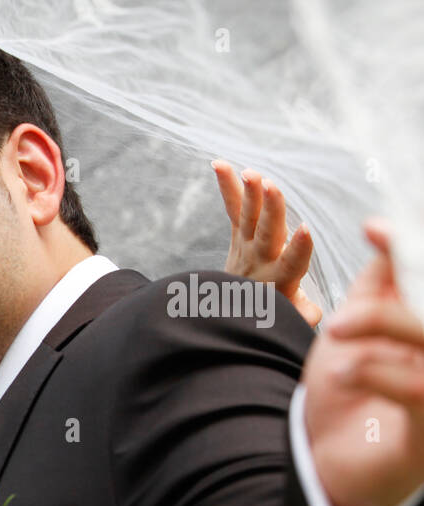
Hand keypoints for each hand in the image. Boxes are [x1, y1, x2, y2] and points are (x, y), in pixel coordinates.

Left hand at [213, 159, 322, 326]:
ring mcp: (246, 245)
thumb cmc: (275, 312)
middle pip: (268, 234)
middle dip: (272, 210)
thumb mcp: (291, 318)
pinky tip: (219, 163)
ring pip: (249, 217)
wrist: (235, 312)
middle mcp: (261, 260)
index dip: (299, 247)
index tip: (306, 229)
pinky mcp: (238, 234)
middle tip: (272, 186)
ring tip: (250, 170)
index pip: (292, 263)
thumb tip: (310, 314)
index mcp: (280, 280)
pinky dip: (228, 185)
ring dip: (251, 192)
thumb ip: (303, 314)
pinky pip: (233, 207)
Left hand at [302, 218, 423, 505]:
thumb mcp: (357, 327)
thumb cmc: (351, 395)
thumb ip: (379, 282)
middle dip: (389, 299)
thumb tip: (385, 227)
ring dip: (381, 326)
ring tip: (337, 334)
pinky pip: (419, 390)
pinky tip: (345, 372)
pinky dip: (377, 371)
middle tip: (341, 313)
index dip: (412, 248)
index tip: (373, 229)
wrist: (330, 464)